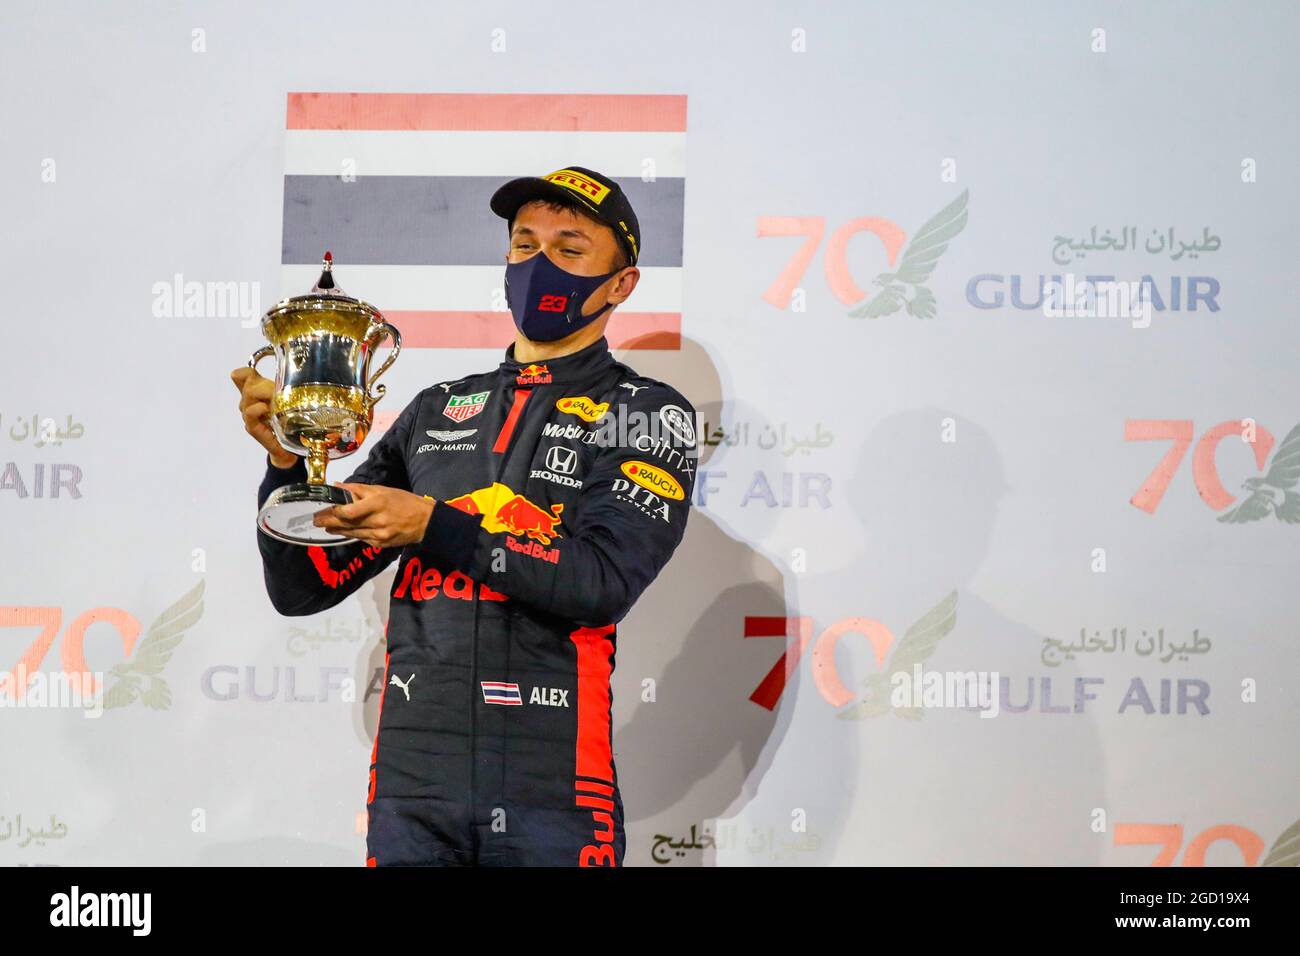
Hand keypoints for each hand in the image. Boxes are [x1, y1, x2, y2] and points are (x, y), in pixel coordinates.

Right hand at [230, 366, 296, 468]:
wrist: (288, 448)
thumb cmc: (288, 422)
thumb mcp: (287, 400)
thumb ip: (283, 386)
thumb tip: (288, 368)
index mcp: (255, 393)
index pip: (242, 376)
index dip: (246, 372)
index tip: (257, 373)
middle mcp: (248, 403)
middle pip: (249, 384)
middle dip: (264, 385)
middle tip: (278, 392)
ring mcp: (249, 416)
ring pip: (248, 395)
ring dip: (263, 394)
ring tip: (276, 401)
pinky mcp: (252, 428)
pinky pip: (249, 413)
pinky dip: (257, 408)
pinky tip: (266, 408)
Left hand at [312, 483, 435, 548]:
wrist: (425, 521)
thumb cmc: (404, 502)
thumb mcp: (383, 490)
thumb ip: (359, 490)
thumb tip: (338, 487)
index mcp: (377, 504)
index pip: (349, 511)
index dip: (333, 512)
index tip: (323, 510)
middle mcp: (377, 521)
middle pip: (347, 523)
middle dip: (329, 522)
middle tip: (316, 520)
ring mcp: (379, 535)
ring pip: (352, 533)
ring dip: (337, 530)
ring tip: (325, 526)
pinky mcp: (381, 544)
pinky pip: (361, 539)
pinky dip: (352, 534)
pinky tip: (344, 531)